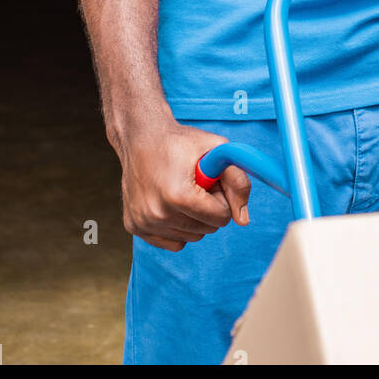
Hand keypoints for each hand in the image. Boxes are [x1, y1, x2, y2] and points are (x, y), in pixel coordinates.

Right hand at [117, 121, 252, 251]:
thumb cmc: (181, 142)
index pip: (221, 217)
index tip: (210, 180)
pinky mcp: (135, 226)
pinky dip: (179, 226)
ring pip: (192, 237)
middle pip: (207, 228)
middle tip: (197, 183)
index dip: (221, 195)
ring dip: (195, 217)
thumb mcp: (216, 150)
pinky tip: (171, 203)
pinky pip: (174, 241)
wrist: (140, 137)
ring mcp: (144, 222)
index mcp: (178, 195)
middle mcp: (157, 214)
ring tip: (183, 189)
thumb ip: (237, 181)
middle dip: (209, 207)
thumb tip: (243, 220)